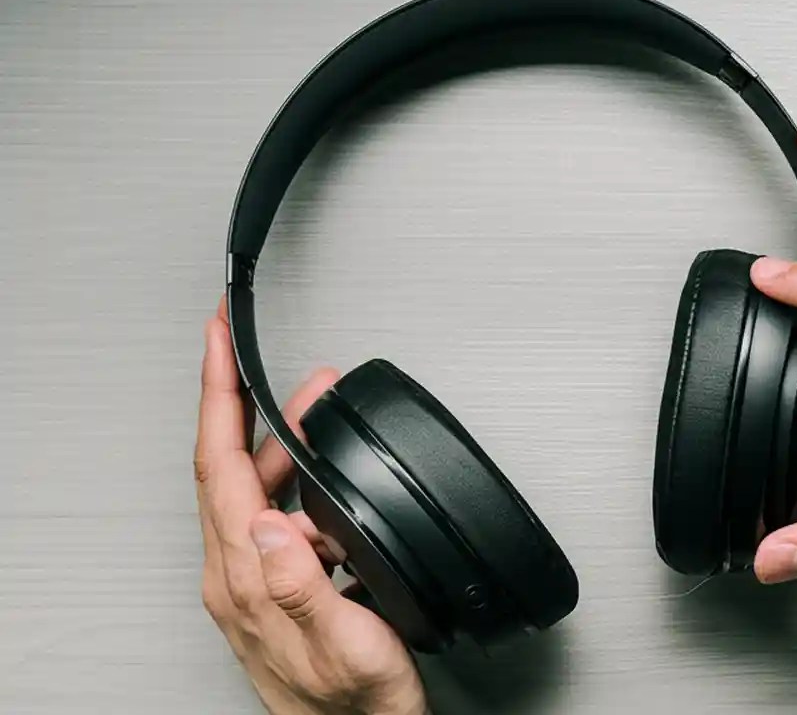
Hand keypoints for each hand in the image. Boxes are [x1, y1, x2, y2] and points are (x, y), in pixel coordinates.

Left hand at [195, 300, 426, 714]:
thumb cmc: (357, 707)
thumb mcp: (343, 647)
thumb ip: (300, 585)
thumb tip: (268, 520)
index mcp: (243, 579)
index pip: (217, 465)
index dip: (217, 394)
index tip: (216, 340)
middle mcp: (235, 576)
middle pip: (226, 465)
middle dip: (248, 401)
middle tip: (274, 361)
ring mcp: (249, 582)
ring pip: (249, 486)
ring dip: (275, 438)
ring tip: (313, 405)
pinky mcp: (270, 588)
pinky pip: (267, 513)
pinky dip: (289, 477)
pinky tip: (316, 475)